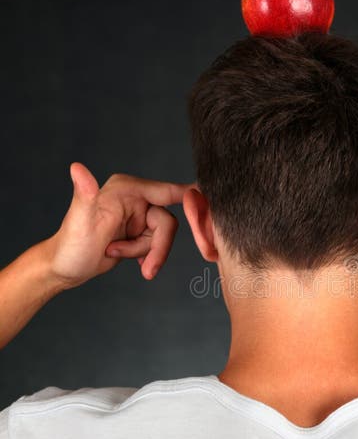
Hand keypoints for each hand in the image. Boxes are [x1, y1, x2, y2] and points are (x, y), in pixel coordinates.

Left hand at [47, 162, 194, 287]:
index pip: (167, 192)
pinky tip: (130, 262)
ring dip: (145, 253)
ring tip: (116, 255)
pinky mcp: (139, 231)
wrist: (64, 268)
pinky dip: (148, 257)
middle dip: (157, 247)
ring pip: (163, 236)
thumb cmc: (70, 246)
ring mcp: (138, 215)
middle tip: (147, 271)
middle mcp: (134, 197)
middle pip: (167, 222)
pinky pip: (158, 245)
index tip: (213, 202)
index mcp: (126, 188)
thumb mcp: (80, 222)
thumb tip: (76, 168)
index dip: (192, 199)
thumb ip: (84, 193)